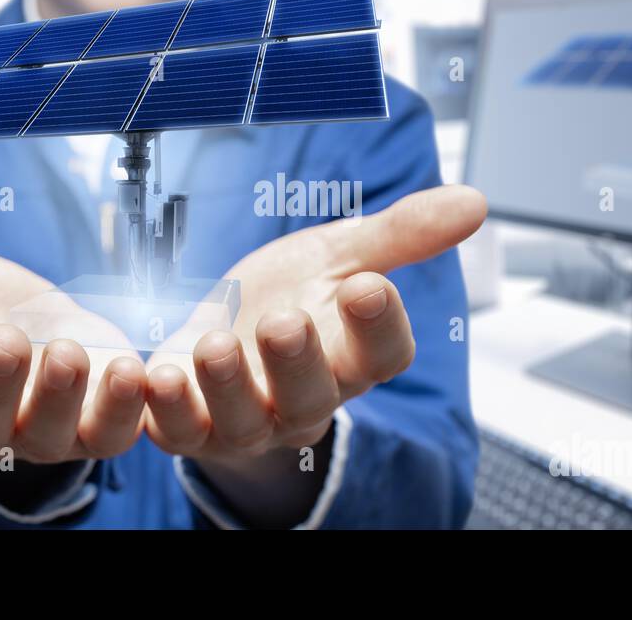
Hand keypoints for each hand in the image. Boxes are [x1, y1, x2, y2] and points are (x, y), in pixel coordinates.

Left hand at [140, 185, 485, 521]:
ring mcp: (245, 420)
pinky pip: (179, 431)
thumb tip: (475, 202)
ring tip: (216, 343)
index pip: (382, 356)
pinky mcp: (188, 426)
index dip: (378, 327)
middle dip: (298, 362)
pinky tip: (156, 373)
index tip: (367, 285)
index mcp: (350, 357)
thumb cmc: (286, 294)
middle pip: (313, 397)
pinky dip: (167, 408)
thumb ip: (400, 234)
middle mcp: (303, 399)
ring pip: (244, 420)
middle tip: (284, 321)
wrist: (219, 329)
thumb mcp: (337, 255)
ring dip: (229, 384)